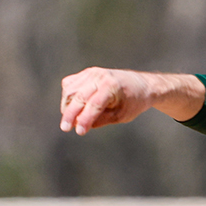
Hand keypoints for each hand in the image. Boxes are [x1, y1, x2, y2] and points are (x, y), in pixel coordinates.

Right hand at [58, 68, 204, 134]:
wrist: (140, 85)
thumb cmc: (133, 102)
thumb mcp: (121, 116)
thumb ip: (101, 120)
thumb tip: (80, 125)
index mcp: (112, 86)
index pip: (94, 104)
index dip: (85, 119)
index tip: (79, 132)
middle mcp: (100, 76)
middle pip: (79, 96)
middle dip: (70, 114)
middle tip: (65, 128)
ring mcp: (92, 73)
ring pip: (70, 90)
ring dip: (67, 106)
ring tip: (69, 121)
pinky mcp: (86, 73)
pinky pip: (70, 84)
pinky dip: (68, 96)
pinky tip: (72, 107)